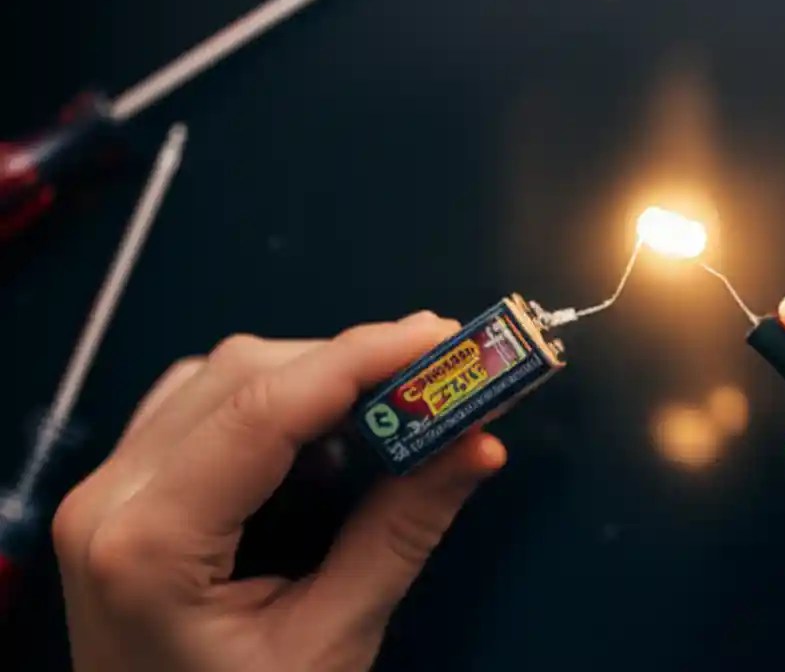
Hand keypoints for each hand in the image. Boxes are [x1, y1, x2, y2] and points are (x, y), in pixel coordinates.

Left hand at [52, 312, 505, 671]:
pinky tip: (323, 433)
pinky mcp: (124, 492)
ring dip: (314, 379)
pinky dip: (273, 402)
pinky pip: (199, 406)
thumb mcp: (331, 643)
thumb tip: (480, 442)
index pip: (263, 410)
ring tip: (394, 401)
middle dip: (350, 364)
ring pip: (219, 379)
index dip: (363, 358)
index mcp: (149, 545)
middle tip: (442, 373)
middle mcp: (110, 499)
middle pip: (240, 377)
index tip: (446, 338)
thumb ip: (401, 534)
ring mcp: (107, 491)